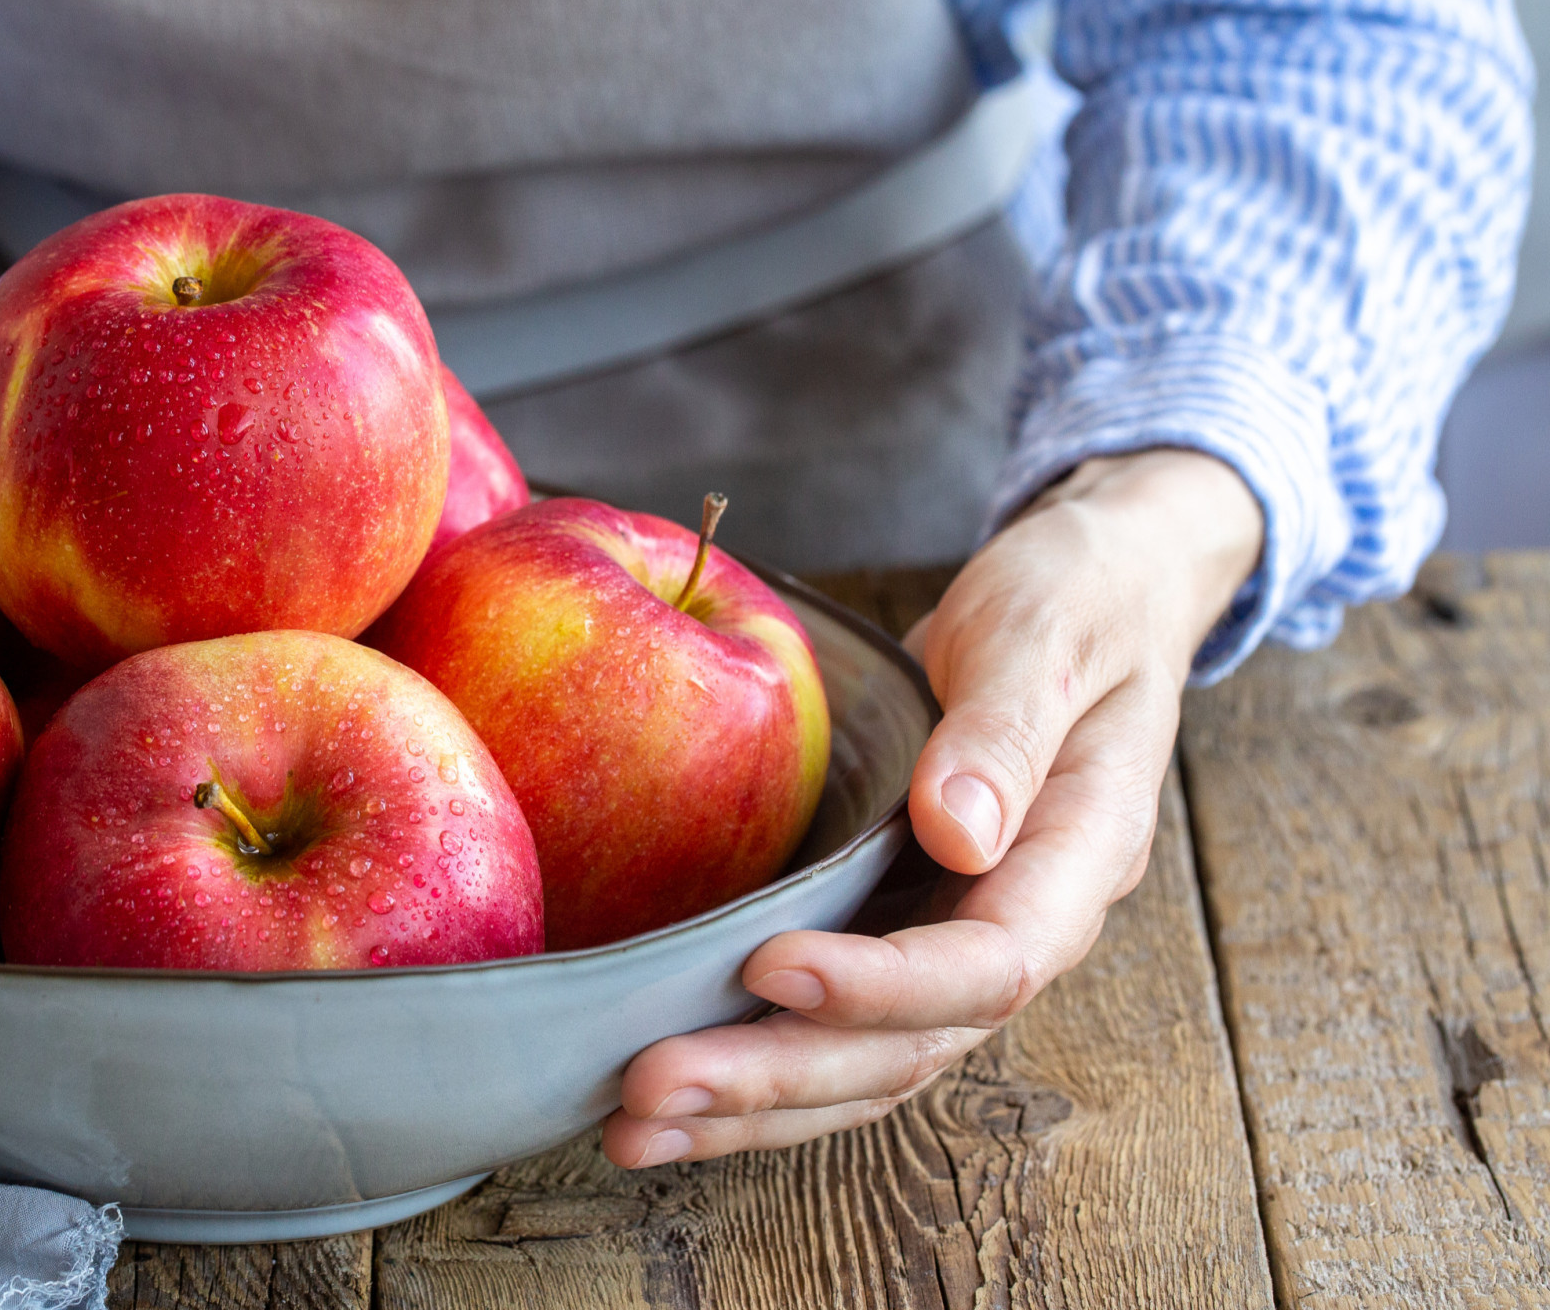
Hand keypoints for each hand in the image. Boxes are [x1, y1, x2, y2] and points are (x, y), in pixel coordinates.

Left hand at [604, 448, 1263, 1164]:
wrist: (1093, 595)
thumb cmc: (1072, 599)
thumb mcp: (1047, 631)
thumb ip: (1005, 730)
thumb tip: (959, 830)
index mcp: (1076, 861)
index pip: (987, 965)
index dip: (878, 984)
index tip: (766, 965)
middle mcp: (1021, 925)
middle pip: (906, 1048)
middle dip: (776, 1077)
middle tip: (649, 1088)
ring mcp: (957, 940)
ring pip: (862, 1065)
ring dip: (749, 1106)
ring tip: (632, 1130)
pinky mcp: (898, 930)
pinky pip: (831, 1029)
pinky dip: (752, 1071)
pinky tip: (669, 1098)